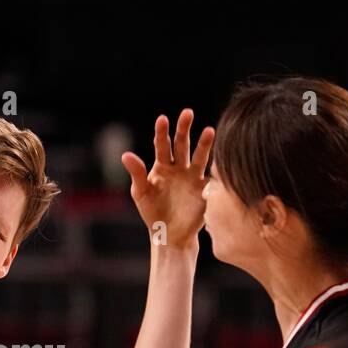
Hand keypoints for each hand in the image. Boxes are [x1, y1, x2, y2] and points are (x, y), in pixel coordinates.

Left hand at [126, 110, 214, 249]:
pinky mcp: (205, 189)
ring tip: (209, 131)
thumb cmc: (152, 212)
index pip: (162, 145)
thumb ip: (137, 174)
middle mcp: (179, 167)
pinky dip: (216, 167)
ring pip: (200, 156)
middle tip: (187, 113)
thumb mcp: (141, 193)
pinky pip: (212, 176)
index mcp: (162, 166)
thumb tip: (125, 155)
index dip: (162, 132)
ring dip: (204, 144)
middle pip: (182, 144)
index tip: (163, 119)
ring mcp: (193, 177)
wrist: (170, 234)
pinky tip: (222, 158)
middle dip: (184, 129)